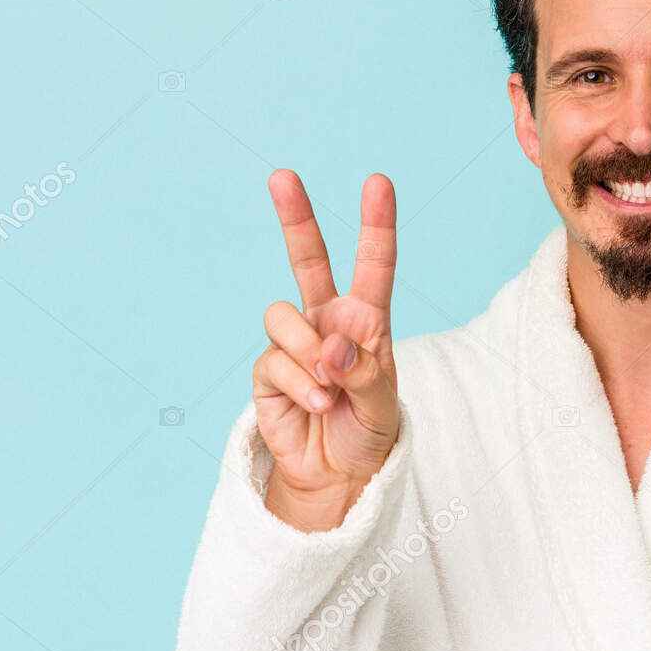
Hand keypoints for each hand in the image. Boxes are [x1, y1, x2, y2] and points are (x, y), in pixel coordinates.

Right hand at [253, 170, 400, 530]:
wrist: (338, 474)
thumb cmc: (368, 430)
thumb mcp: (383, 405)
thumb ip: (364, 372)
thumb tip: (331, 346)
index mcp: (367, 320)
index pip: (374, 265)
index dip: (376, 224)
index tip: (379, 183)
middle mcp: (328, 321)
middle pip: (309, 259)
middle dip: (295, 217)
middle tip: (283, 176)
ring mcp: (295, 343)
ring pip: (282, 316)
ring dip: (308, 352)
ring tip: (328, 389)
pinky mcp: (268, 371)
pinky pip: (275, 361)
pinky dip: (299, 384)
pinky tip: (316, 405)